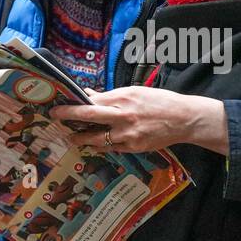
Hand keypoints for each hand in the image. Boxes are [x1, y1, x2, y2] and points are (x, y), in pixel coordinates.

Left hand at [50, 87, 228, 155]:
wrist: (185, 119)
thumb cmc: (160, 102)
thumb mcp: (135, 93)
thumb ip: (111, 96)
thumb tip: (89, 95)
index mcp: (123, 99)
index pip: (91, 102)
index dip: (73, 105)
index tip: (59, 106)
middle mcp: (123, 116)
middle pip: (89, 117)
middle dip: (69, 117)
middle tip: (55, 117)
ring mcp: (127, 134)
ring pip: (96, 139)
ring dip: (81, 138)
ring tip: (73, 138)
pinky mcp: (133, 147)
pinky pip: (110, 148)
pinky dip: (100, 145)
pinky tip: (94, 143)